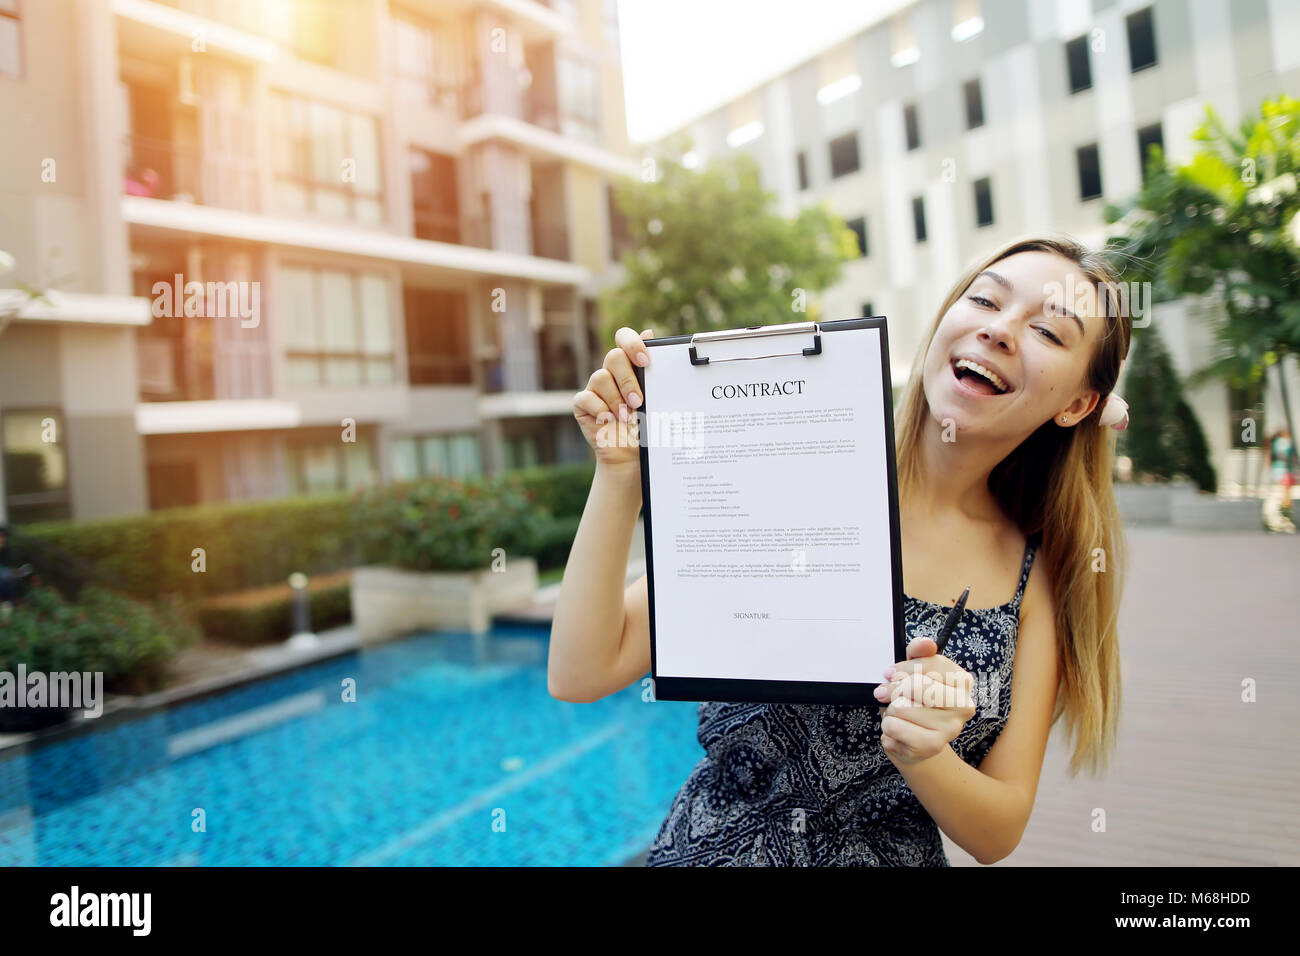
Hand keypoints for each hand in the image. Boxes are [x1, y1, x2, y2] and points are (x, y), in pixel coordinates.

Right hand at [571, 327, 654, 470]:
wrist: (632, 455)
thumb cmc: (646, 426)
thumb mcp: (656, 399)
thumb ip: (652, 369)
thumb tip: (649, 332)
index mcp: (629, 365)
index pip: (624, 338)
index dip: (632, 343)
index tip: (645, 361)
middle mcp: (611, 372)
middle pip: (613, 357)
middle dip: (628, 380)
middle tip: (639, 401)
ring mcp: (595, 388)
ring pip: (600, 377)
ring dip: (616, 399)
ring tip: (628, 417)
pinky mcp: (582, 404)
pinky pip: (585, 398)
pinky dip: (599, 409)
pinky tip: (609, 420)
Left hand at [873, 637, 976, 765]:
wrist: (917, 743)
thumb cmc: (915, 703)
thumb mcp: (914, 673)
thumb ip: (918, 653)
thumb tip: (926, 643)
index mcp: (962, 681)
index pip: (928, 663)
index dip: (903, 668)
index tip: (891, 674)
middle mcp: (963, 705)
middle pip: (916, 685)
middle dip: (893, 690)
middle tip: (886, 694)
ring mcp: (951, 728)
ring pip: (900, 707)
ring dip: (890, 711)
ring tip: (898, 716)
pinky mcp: (933, 746)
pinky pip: (894, 728)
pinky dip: (887, 728)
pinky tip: (898, 732)